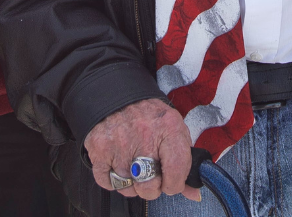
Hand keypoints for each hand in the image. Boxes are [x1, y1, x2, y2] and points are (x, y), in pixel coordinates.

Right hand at [83, 98, 199, 201]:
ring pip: (128, 189)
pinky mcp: (99, 149)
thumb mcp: (174, 131)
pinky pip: (107, 183)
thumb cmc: (150, 118)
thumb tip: (193, 194)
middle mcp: (144, 135)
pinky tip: (119, 164)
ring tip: (134, 165)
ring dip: (132, 184)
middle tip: (151, 175)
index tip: (172, 183)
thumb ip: (185, 163)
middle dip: (152, 188)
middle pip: (149, 187)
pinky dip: (113, 180)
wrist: (118, 98)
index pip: (176, 171)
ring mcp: (119, 144)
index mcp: (169, 128)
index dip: (175, 185)